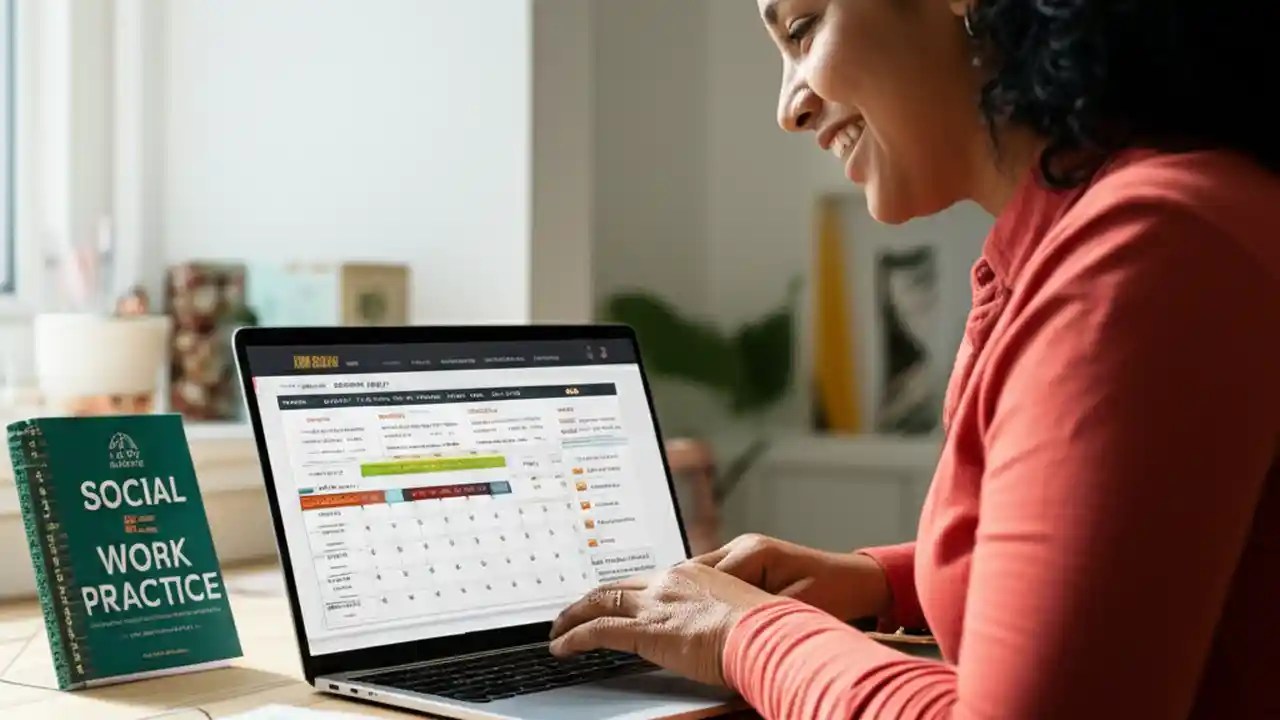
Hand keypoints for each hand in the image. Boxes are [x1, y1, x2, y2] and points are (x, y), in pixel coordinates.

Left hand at [549, 562, 775, 685]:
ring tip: (560, 629)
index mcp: (694, 574)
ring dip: (575, 615)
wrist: (766, 631)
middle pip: (619, 586)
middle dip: (593, 599)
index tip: (617, 600)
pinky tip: (562, 647)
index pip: (650, 581)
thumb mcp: (743, 612)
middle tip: (575, 610)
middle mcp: (670, 581)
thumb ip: (722, 614)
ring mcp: (656, 602)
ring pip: (601, 602)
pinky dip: (574, 638)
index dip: (628, 592)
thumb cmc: (766, 628)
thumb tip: (720, 629)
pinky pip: (597, 631)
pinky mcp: (645, 629)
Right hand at [691, 534, 889, 621]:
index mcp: (754, 552)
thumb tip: (730, 627)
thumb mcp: (798, 608)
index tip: (683, 626)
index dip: (693, 603)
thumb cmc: (835, 593)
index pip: (706, 577)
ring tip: (682, 622)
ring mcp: (743, 552)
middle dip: (684, 597)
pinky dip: (707, 597)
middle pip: (696, 572)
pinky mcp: (746, 564)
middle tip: (673, 625)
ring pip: (702, 574)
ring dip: (693, 597)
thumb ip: (760, 614)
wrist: (857, 582)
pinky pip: (716, 580)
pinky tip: (701, 616)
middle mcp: (743, 545)